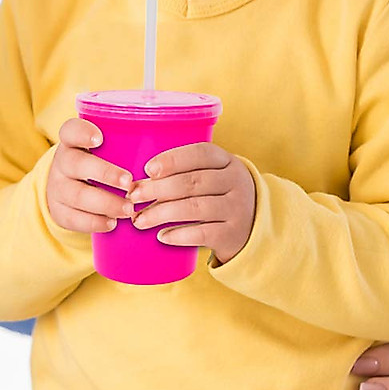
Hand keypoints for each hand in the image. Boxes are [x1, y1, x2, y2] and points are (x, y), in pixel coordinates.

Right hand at [46, 117, 135, 233]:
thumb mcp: (102, 150)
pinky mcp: (59, 211)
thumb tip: (162, 140)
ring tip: (129, 210)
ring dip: (105, 203)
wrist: (66, 189)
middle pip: (76, 164)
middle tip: (129, 183)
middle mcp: (62, 162)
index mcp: (72, 141)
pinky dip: (94, 222)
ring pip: (77, 195)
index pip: (71, 130)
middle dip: (104, 173)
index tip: (100, 139)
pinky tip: (112, 223)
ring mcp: (57, 187)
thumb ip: (122, 146)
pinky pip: (73, 218)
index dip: (83, 133)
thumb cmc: (97, 164)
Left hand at [127, 142, 256, 263]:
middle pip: (192, 182)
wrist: (254, 226)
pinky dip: (179, 235)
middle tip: (134, 195)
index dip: (173, 159)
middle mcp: (235, 182)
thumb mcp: (213, 174)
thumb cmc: (219, 193)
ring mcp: (236, 209)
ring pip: (194, 208)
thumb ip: (185, 172)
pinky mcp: (233, 234)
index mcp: (227, 161)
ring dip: (161, 213)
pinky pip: (202, 234)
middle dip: (158, 189)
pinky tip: (161, 236)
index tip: (148, 169)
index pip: (200, 153)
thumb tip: (141, 181)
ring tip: (139, 220)